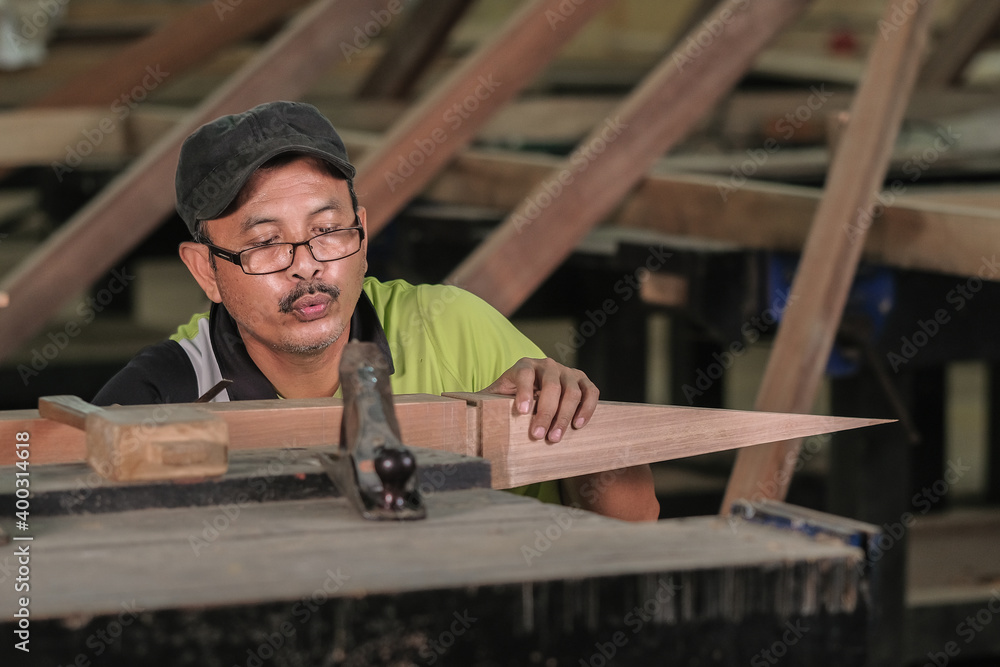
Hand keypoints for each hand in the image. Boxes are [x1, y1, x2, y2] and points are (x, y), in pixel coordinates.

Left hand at [480, 358, 598, 442]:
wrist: (533, 392)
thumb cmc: (511, 397)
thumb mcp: (495, 396)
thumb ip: (482, 402)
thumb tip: (461, 413)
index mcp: (524, 365)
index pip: (524, 374)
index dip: (523, 391)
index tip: (521, 411)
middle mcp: (547, 365)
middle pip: (551, 386)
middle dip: (545, 413)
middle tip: (538, 436)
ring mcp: (567, 372)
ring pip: (572, 391)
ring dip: (565, 416)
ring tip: (555, 438)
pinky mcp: (582, 381)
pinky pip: (591, 392)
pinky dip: (587, 408)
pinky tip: (578, 425)